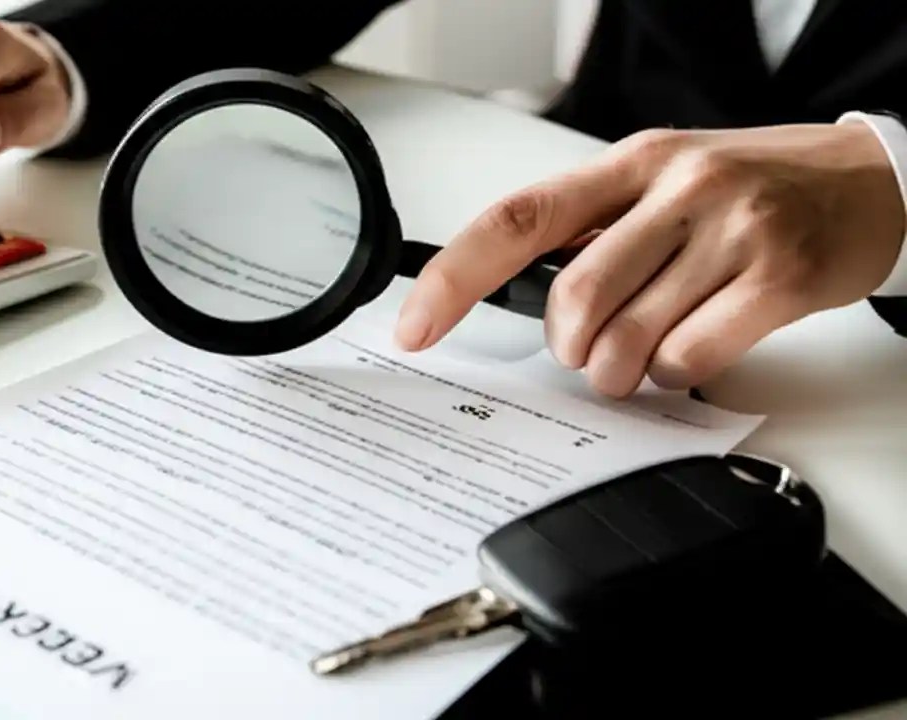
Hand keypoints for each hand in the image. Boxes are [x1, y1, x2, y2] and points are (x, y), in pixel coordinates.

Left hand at [395, 123, 904, 395]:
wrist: (869, 180)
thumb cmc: (750, 190)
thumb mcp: (663, 184)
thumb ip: (594, 231)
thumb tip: (523, 299)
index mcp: (630, 163)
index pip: (518, 219)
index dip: (454, 278)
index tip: (415, 325)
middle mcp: (677, 187)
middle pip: (574, 297)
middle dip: (569, 346)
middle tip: (588, 348)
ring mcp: (731, 230)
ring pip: (627, 338)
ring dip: (619, 369)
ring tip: (643, 352)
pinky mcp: (778, 277)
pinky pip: (689, 358)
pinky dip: (675, 375)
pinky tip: (694, 349)